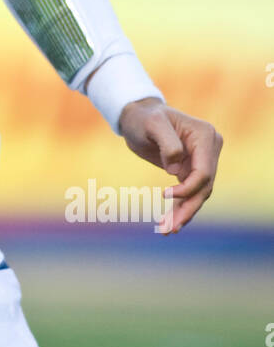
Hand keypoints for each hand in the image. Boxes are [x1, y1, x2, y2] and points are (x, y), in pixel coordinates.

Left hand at [118, 99, 222, 233]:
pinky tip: (168, 222)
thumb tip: (175, 169)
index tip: (164, 195)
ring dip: (183, 213)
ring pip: (197, 194)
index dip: (188, 188)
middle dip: (187, 209)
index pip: (204, 172)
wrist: (138, 116)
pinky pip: (189, 193)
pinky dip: (180, 207)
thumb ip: (167, 143)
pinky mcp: (190, 169)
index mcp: (205, 136)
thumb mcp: (152, 124)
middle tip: (171, 228)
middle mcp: (209, 149)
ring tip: (166, 230)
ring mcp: (202, 160)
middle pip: (203, 187)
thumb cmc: (144, 118)